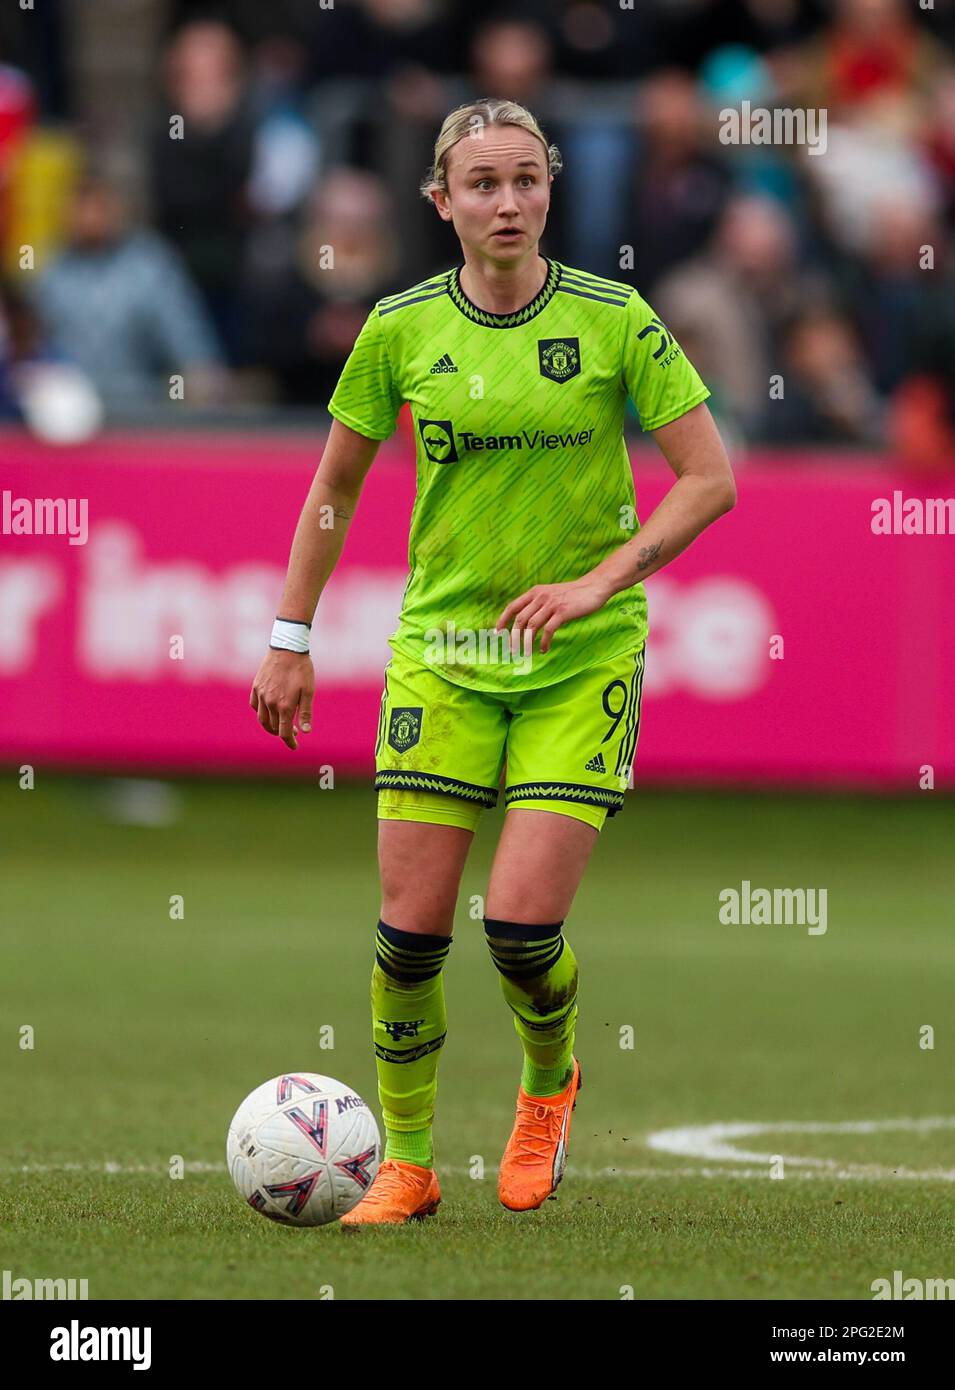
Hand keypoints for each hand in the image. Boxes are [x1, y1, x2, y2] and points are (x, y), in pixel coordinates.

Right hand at [249, 649, 314, 750]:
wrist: (287, 647)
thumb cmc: (302, 669)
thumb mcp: (309, 691)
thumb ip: (306, 713)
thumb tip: (305, 732)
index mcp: (285, 706)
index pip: (284, 733)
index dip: (290, 742)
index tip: (295, 746)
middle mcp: (270, 703)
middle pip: (273, 727)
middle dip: (283, 733)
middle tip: (294, 731)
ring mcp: (261, 694)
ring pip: (262, 719)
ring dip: (271, 726)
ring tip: (281, 725)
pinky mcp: (255, 686)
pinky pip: (254, 706)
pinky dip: (260, 713)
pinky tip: (268, 712)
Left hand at [494, 576, 610, 654]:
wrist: (593, 587)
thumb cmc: (572, 594)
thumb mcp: (551, 593)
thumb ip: (538, 603)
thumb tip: (526, 620)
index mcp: (535, 592)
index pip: (512, 607)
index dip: (503, 620)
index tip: (497, 633)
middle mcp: (540, 597)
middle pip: (520, 620)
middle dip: (514, 637)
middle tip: (512, 651)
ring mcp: (551, 604)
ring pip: (532, 626)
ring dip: (527, 643)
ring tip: (527, 653)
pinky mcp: (562, 612)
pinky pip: (548, 630)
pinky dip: (543, 642)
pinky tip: (543, 649)